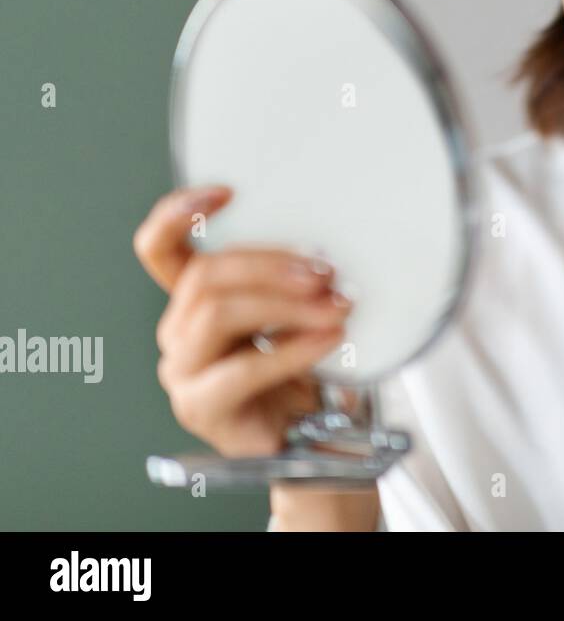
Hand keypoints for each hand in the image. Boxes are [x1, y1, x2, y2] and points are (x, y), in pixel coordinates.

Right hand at [133, 185, 349, 457]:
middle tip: (324, 272)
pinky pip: (243, 368)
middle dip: (270, 265)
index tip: (225, 192)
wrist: (310, 438)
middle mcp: (179, 330)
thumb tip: (327, 250)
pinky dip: (294, 348)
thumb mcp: (296, 310)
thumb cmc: (301, 368)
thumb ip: (295, 278)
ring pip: (219, 314)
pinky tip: (330, 338)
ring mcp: (184, 370)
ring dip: (286, 304)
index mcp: (195, 298)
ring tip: (336, 307)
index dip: (178, 213)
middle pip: (206, 277)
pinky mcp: (202, 407)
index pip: (161, 247)